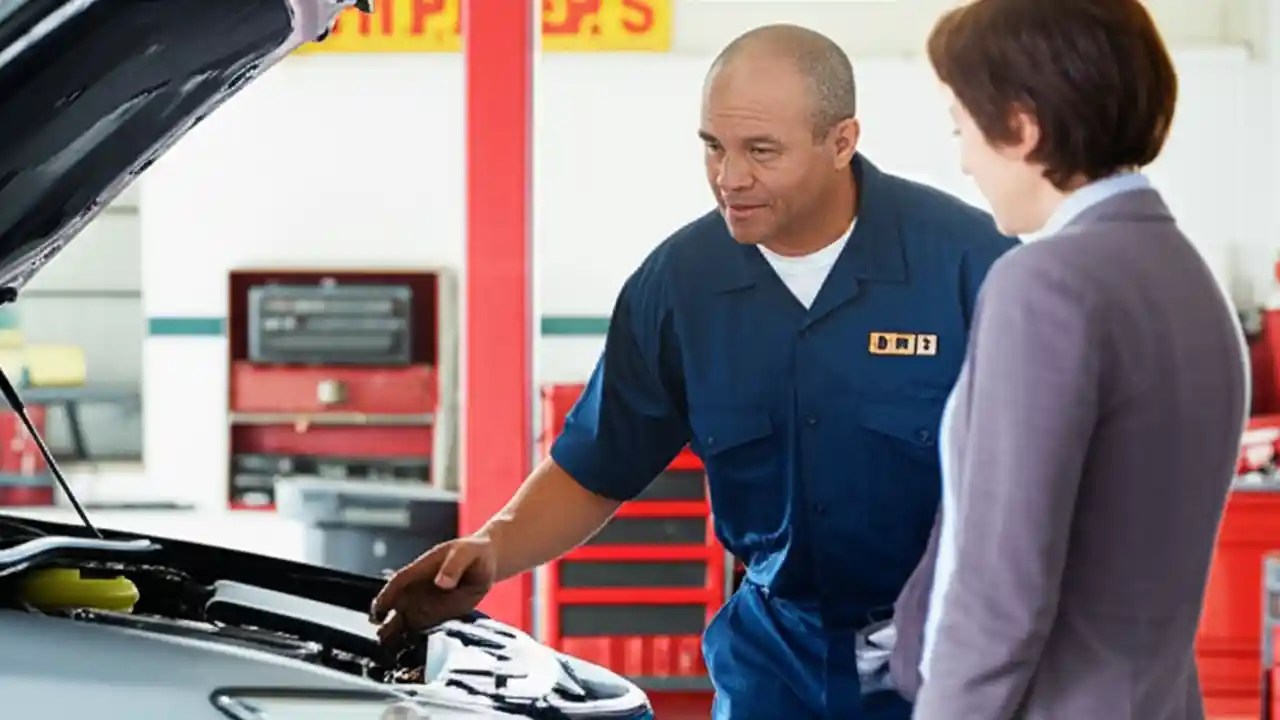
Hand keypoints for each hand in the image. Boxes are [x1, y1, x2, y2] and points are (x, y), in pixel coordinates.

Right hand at [369, 535, 498, 646]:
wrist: (485, 563)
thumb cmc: (472, 553)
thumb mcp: (466, 554)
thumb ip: (453, 567)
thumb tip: (442, 582)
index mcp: (420, 570)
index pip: (398, 583)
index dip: (385, 597)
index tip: (378, 612)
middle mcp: (417, 590)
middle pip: (393, 608)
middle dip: (384, 624)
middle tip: (381, 641)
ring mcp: (424, 605)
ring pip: (403, 623)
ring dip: (396, 638)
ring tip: (391, 655)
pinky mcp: (435, 618)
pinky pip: (420, 632)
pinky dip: (413, 644)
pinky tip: (409, 657)